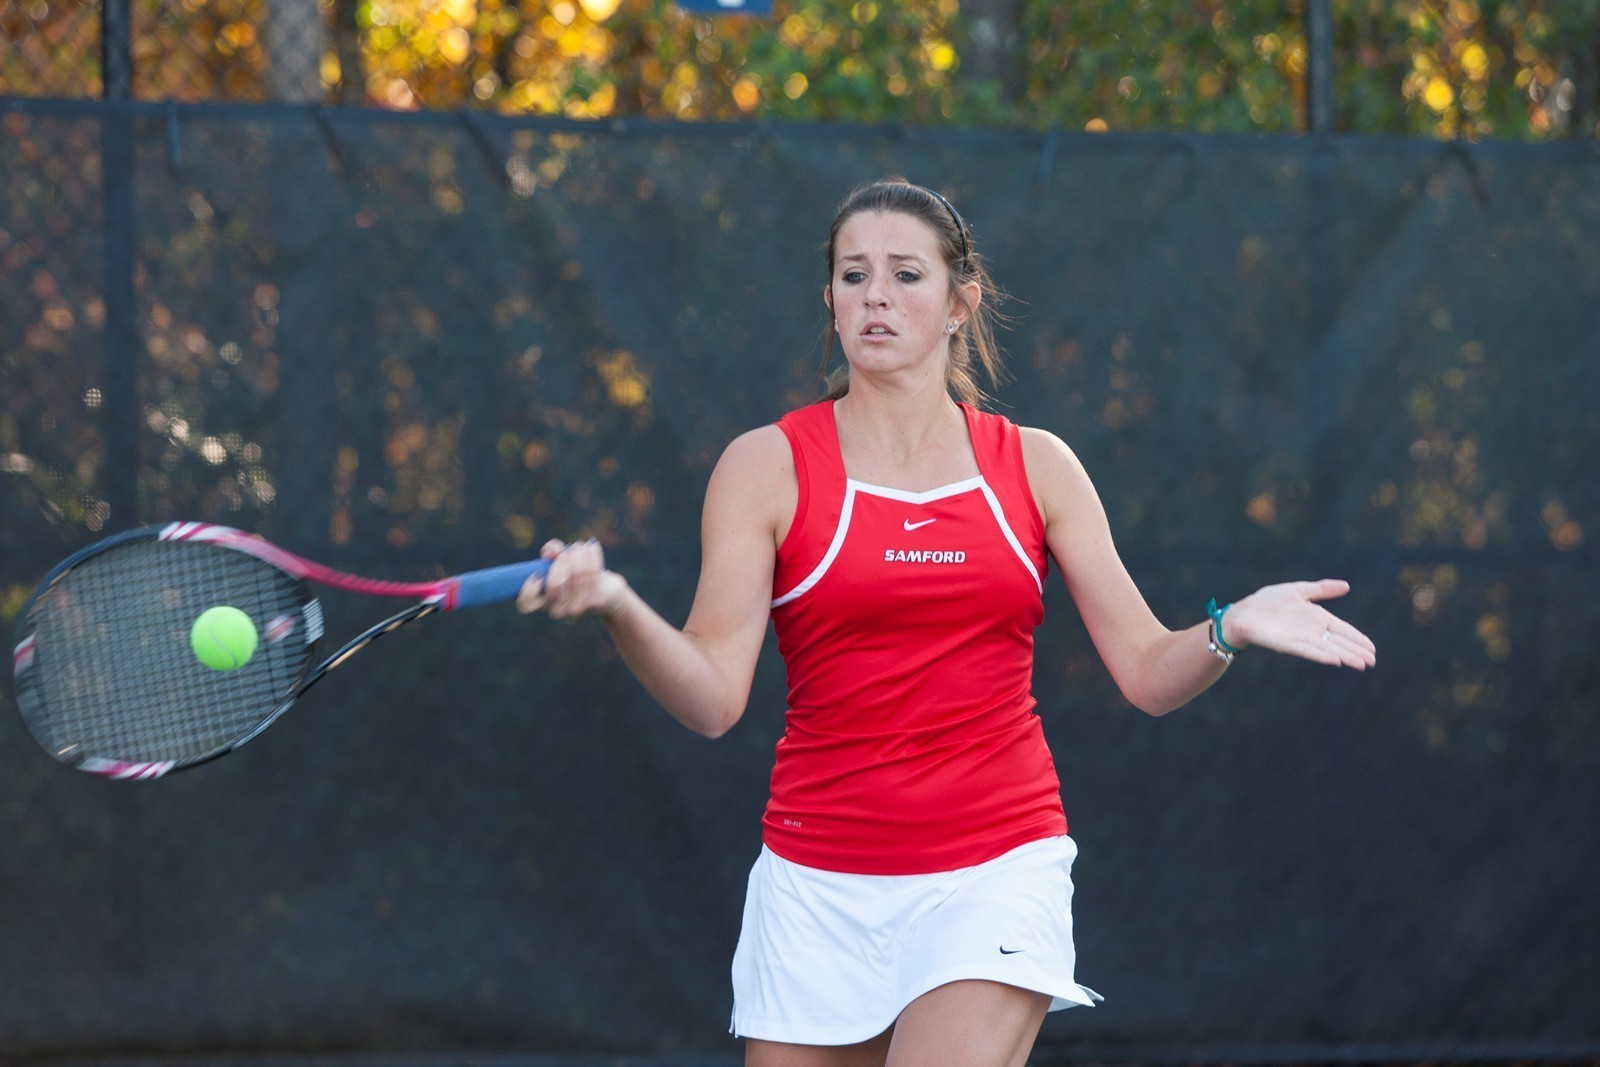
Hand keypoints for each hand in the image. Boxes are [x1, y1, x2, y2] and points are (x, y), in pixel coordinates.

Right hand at [515, 538, 628, 619]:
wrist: (606, 590)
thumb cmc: (577, 574)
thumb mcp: (560, 562)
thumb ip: (550, 552)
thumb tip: (551, 550)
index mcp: (543, 602)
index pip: (526, 604)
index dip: (528, 589)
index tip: (537, 574)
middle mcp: (557, 609)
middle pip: (555, 583)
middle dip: (561, 561)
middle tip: (566, 551)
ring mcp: (575, 608)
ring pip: (576, 574)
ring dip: (577, 554)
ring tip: (579, 545)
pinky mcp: (592, 601)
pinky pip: (591, 573)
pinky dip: (591, 556)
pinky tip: (591, 547)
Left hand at [1221, 579, 1375, 669]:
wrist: (1245, 612)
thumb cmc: (1269, 601)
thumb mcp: (1299, 591)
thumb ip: (1322, 589)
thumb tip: (1346, 586)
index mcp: (1317, 618)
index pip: (1343, 630)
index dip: (1357, 638)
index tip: (1372, 648)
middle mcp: (1312, 631)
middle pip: (1339, 643)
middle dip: (1356, 651)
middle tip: (1372, 661)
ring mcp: (1301, 639)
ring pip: (1328, 650)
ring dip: (1345, 656)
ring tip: (1361, 664)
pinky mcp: (1289, 645)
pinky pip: (1309, 651)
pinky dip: (1322, 655)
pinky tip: (1336, 660)